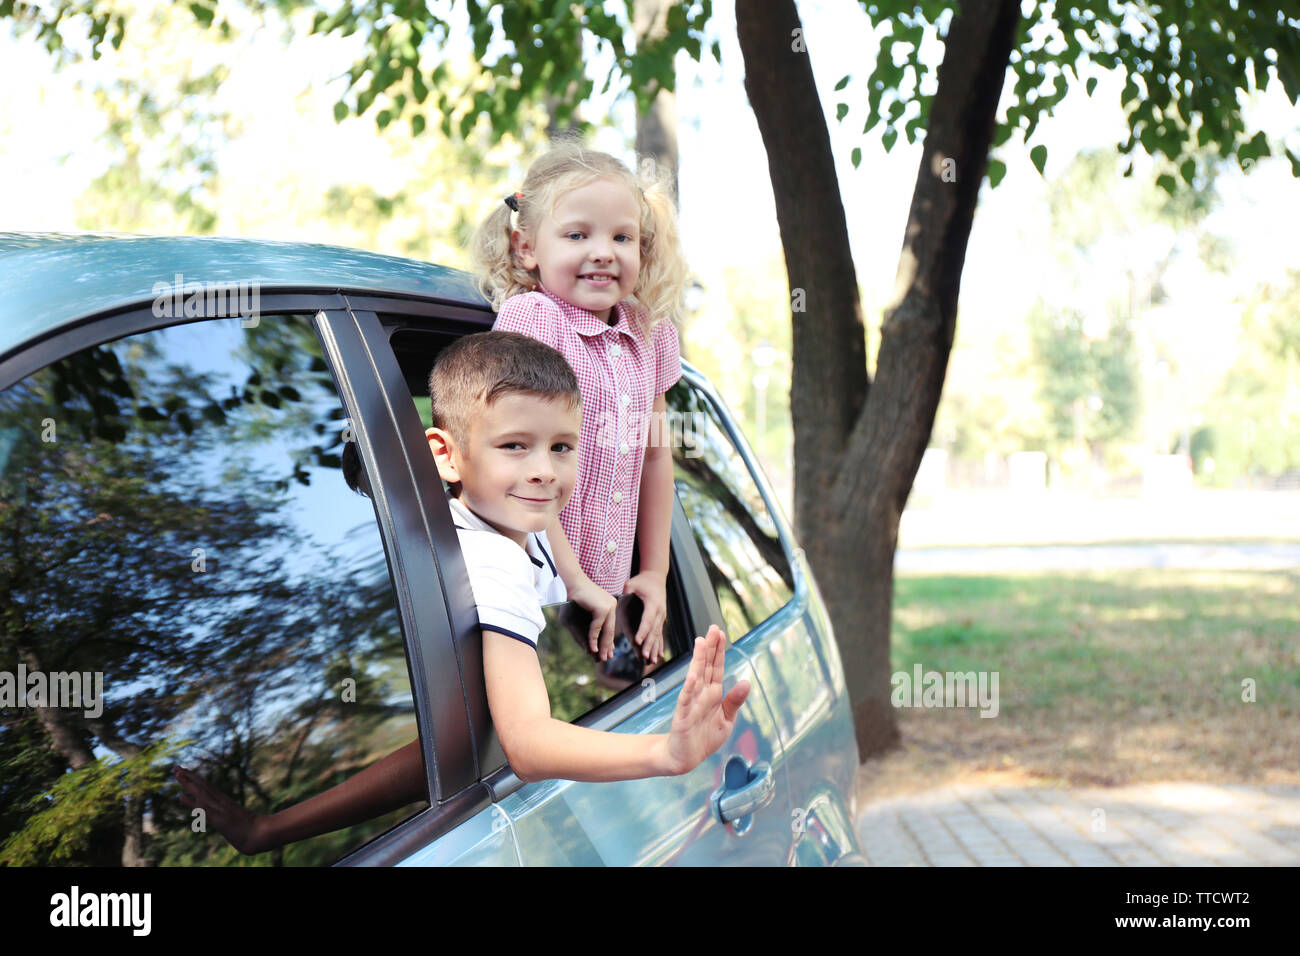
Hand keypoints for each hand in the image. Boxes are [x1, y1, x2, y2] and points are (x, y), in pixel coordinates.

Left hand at [174, 765, 269, 854]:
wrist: (260, 834)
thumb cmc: (250, 830)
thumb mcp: (235, 822)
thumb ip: (227, 818)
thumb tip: (220, 818)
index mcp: (224, 802)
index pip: (207, 787)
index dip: (194, 779)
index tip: (183, 771)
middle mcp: (221, 802)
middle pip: (203, 786)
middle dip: (188, 777)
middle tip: (175, 767)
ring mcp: (220, 809)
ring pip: (202, 793)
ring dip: (189, 784)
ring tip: (178, 774)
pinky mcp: (219, 819)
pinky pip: (203, 809)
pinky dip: (192, 802)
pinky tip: (181, 797)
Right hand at [568, 578, 616, 660]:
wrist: (571, 582)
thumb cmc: (574, 597)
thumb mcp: (584, 613)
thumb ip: (589, 627)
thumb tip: (592, 644)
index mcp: (610, 605)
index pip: (610, 626)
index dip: (609, 640)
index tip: (609, 651)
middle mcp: (612, 605)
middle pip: (610, 629)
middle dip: (608, 645)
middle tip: (607, 657)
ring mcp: (609, 606)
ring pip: (607, 630)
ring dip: (603, 645)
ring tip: (601, 656)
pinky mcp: (603, 608)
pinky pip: (598, 626)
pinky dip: (594, 637)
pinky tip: (593, 647)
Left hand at [624, 570, 666, 662]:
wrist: (656, 577)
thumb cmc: (642, 580)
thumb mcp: (632, 583)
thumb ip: (627, 591)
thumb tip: (619, 598)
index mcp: (653, 603)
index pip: (647, 620)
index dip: (642, 631)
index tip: (637, 641)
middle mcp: (660, 611)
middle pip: (654, 630)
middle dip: (649, 644)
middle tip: (643, 656)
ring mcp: (662, 616)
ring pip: (658, 634)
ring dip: (654, 648)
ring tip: (651, 660)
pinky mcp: (661, 618)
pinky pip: (660, 633)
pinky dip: (659, 645)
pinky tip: (658, 655)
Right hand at [661, 626, 749, 775]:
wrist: (685, 757)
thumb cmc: (704, 737)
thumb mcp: (726, 720)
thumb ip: (734, 701)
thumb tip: (746, 682)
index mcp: (713, 693)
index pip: (716, 667)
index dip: (718, 650)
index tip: (720, 632)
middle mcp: (701, 694)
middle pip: (706, 666)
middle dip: (709, 647)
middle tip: (713, 628)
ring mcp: (691, 703)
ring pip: (695, 677)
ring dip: (698, 660)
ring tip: (701, 643)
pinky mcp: (683, 717)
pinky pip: (686, 700)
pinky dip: (689, 688)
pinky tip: (692, 675)